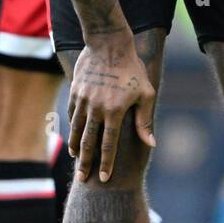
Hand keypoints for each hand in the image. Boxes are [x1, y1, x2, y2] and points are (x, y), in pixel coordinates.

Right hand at [68, 32, 156, 182]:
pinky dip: (73, 126)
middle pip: (89, 142)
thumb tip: (151, 144)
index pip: (109, 144)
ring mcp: (83, 99)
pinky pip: (72, 113)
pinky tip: (74, 133)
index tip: (104, 178)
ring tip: (76, 159)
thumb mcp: (145, 93)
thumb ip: (145, 121)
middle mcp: (97, 108)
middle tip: (82, 179)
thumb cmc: (132, 68)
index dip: (106, 163)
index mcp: (115, 111)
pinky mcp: (75, 90)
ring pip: (77, 129)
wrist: (109, 43)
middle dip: (86, 163)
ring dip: (76, 146)